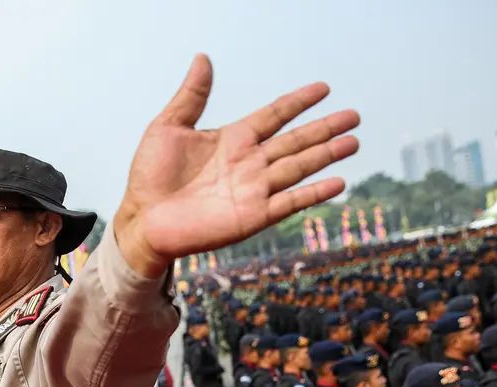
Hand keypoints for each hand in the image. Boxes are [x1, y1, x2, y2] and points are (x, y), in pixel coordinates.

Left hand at [113, 55, 359, 276]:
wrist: (142, 218)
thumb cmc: (150, 175)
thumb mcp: (168, 127)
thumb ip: (191, 96)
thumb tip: (203, 58)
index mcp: (233, 138)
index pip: (274, 115)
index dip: (298, 102)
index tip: (324, 88)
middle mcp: (249, 162)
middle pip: (295, 140)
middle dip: (324, 128)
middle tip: (354, 116)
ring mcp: (253, 189)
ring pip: (299, 166)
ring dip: (326, 155)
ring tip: (353, 142)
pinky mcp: (253, 216)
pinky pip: (290, 202)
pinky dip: (314, 192)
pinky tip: (338, 182)